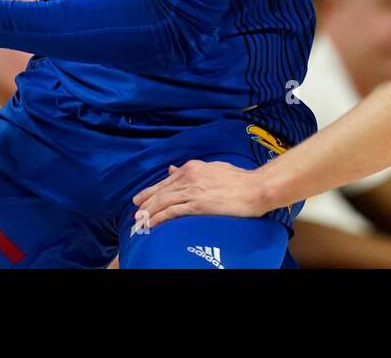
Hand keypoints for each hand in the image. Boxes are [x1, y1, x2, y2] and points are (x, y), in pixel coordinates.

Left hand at [131, 160, 271, 229]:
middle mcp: (189, 176)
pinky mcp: (197, 205)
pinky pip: (172, 212)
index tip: (142, 199)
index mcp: (192, 167)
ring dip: (148, 212)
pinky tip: (151, 223)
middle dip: (145, 202)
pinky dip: (159, 218)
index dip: (151, 191)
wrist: (255, 188)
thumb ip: (192, 170)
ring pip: (163, 202)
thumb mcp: (212, 168)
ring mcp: (192, 190)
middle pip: (160, 191)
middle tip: (135, 212)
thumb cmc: (239, 179)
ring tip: (140, 221)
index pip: (166, 180)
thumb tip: (172, 169)